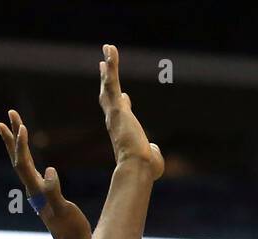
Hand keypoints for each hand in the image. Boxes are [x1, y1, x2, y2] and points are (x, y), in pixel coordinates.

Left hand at [0, 109, 91, 238]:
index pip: (22, 163)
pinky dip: (29, 156)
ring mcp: (38, 192)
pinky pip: (32, 170)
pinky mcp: (45, 195)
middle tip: (9, 114)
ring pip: (23, 163)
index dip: (20, 144)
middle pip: (17, 158)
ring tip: (16, 126)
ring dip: (18, 144)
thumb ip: (54, 191)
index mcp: (36, 191)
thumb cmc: (71, 230)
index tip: (21, 125)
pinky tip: (30, 156)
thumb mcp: (64, 210)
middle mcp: (33, 190)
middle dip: (13, 136)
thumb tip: (48, 171)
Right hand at [99, 44, 163, 178]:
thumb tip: (154, 148)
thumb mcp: (152, 158)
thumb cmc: (146, 169)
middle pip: (109, 96)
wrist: (138, 168)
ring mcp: (114, 113)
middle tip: (104, 66)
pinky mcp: (117, 107)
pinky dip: (111, 65)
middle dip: (107, 81)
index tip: (124, 96)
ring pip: (108, 85)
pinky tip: (110, 50)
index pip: (121, 114)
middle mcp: (115, 121)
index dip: (122, 104)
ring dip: (108, 67)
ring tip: (108, 49)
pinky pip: (112, 81)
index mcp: (124, 132)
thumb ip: (153, 151)